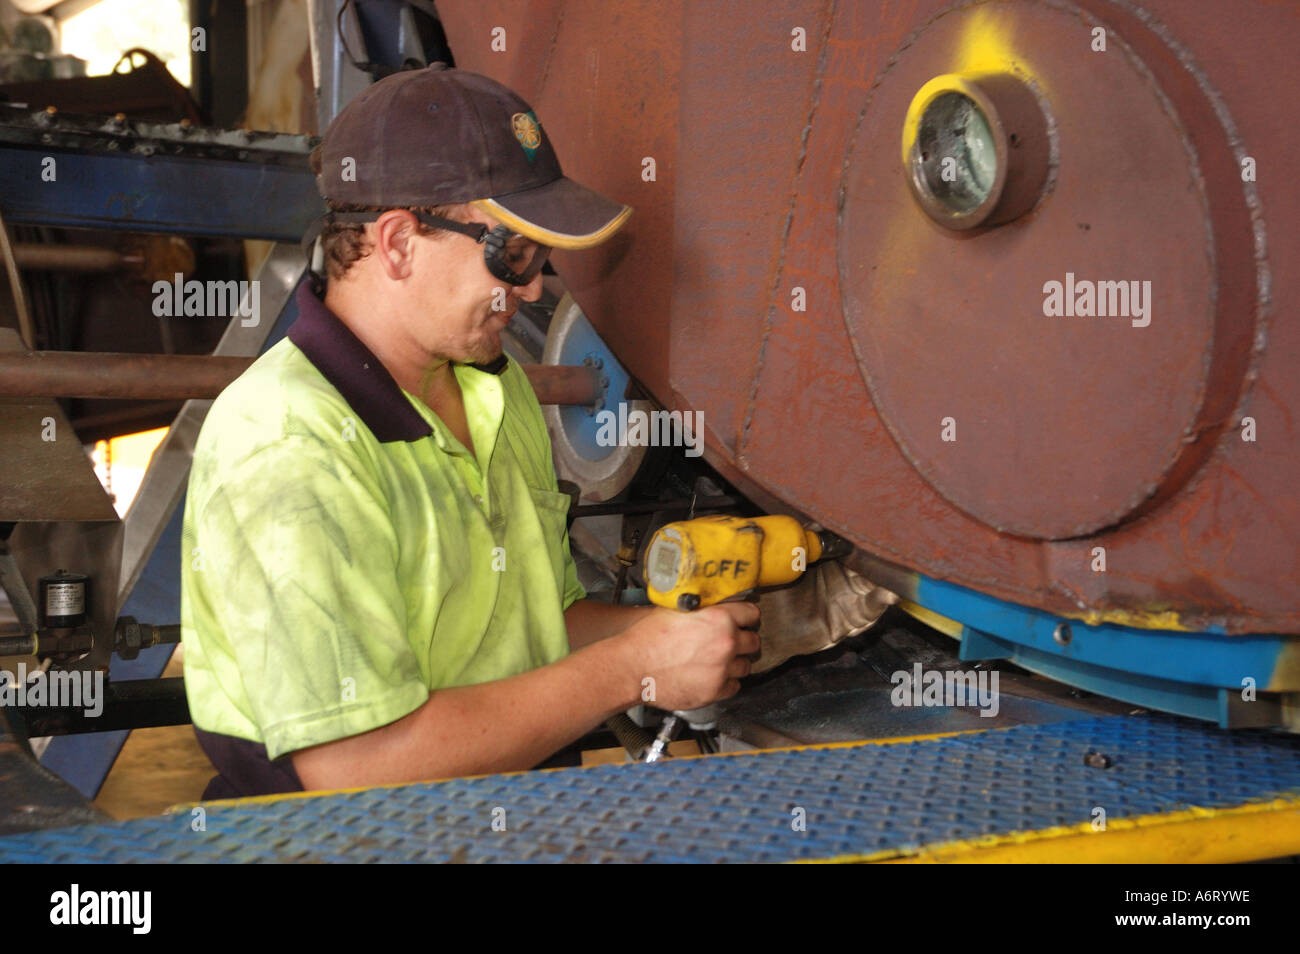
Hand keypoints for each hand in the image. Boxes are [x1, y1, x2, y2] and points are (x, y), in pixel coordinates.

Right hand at [624, 602, 760, 710]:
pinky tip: (713, 676)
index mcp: (719, 617)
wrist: (632, 667)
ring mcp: (722, 669)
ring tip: (720, 661)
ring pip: (746, 666)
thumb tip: (713, 604)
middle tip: (732, 642)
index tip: (744, 621)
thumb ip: (702, 607)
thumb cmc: (648, 638)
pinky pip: (734, 686)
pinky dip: (726, 682)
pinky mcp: (715, 691)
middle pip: (754, 642)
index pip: (752, 614)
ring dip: (736, 663)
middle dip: (744, 641)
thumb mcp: (676, 609)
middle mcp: (726, 643)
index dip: (747, 617)